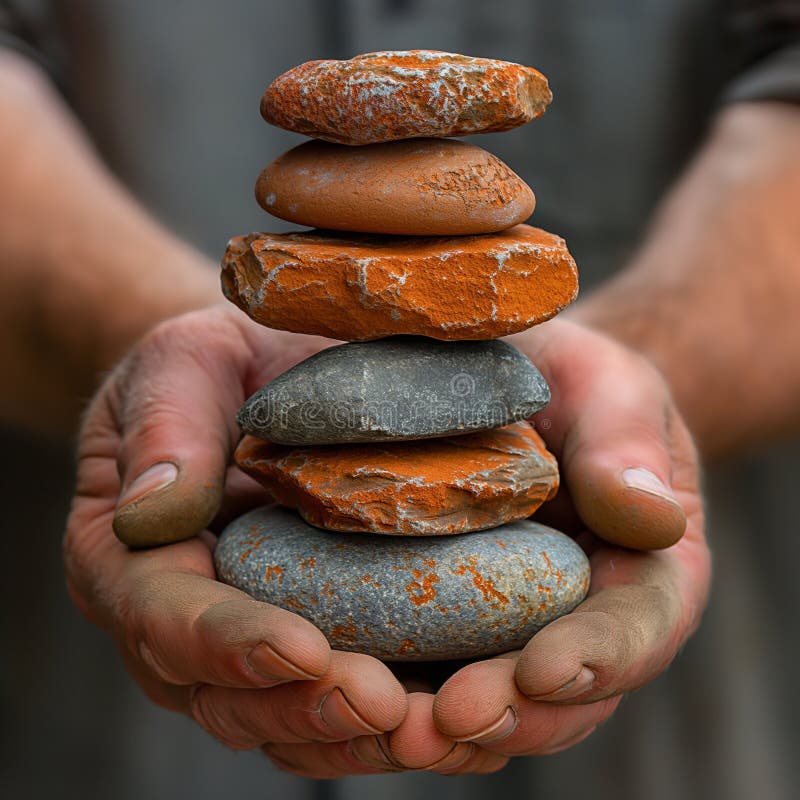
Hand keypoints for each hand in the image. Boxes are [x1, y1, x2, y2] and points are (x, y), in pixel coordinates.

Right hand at [64, 305, 406, 776]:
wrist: (248, 381)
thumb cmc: (209, 369)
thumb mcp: (184, 365)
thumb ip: (165, 428)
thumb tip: (157, 509)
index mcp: (133, 555)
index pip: (165, 618)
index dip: (230, 644)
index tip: (304, 650)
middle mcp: (177, 616)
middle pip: (224, 692)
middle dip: (302, 707)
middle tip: (384, 706)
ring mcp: (237, 638)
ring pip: (279, 717)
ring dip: (349, 734)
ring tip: (426, 728)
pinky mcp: (297, 638)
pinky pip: (326, 699)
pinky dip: (379, 721)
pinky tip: (443, 714)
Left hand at [413, 320, 706, 768]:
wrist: (528, 394)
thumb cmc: (580, 385)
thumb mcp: (611, 390)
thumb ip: (627, 446)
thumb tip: (651, 514)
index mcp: (645, 570)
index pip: (638, 626)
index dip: (597, 657)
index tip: (543, 669)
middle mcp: (585, 619)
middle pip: (563, 694)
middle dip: (510, 715)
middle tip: (450, 719)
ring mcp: (517, 629)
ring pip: (496, 702)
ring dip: (448, 727)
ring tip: (394, 729)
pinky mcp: (456, 623)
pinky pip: (434, 671)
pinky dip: (401, 695)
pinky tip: (351, 691)